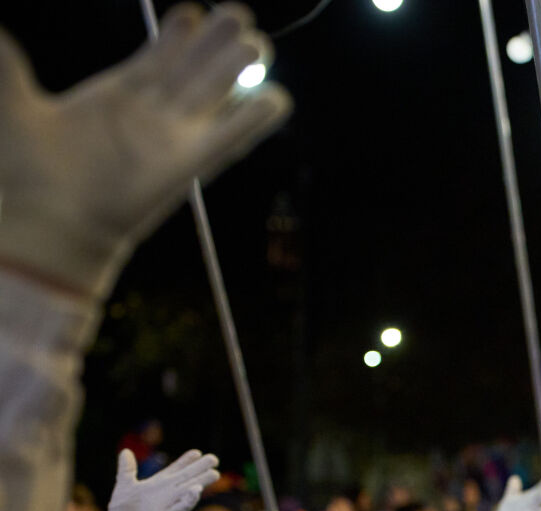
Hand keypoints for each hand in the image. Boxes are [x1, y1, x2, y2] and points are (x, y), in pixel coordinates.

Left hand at [0, 5, 290, 299]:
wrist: (48, 222)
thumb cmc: (26, 170)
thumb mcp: (13, 103)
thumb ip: (7, 63)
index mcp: (117, 95)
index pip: (158, 55)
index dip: (177, 32)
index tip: (191, 11)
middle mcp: (152, 113)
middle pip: (196, 68)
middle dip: (219, 40)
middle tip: (239, 13)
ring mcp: (174, 137)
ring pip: (218, 92)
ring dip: (239, 68)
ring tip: (258, 42)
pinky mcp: (191, 162)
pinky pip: (234, 136)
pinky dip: (257, 118)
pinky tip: (277, 98)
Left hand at [104, 448, 219, 510]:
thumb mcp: (124, 485)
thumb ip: (127, 469)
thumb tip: (125, 451)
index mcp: (158, 484)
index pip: (175, 470)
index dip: (186, 461)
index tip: (197, 452)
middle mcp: (166, 493)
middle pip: (187, 478)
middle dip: (200, 468)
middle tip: (214, 458)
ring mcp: (167, 504)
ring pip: (188, 491)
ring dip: (201, 482)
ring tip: (215, 474)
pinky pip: (180, 508)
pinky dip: (188, 500)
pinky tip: (196, 490)